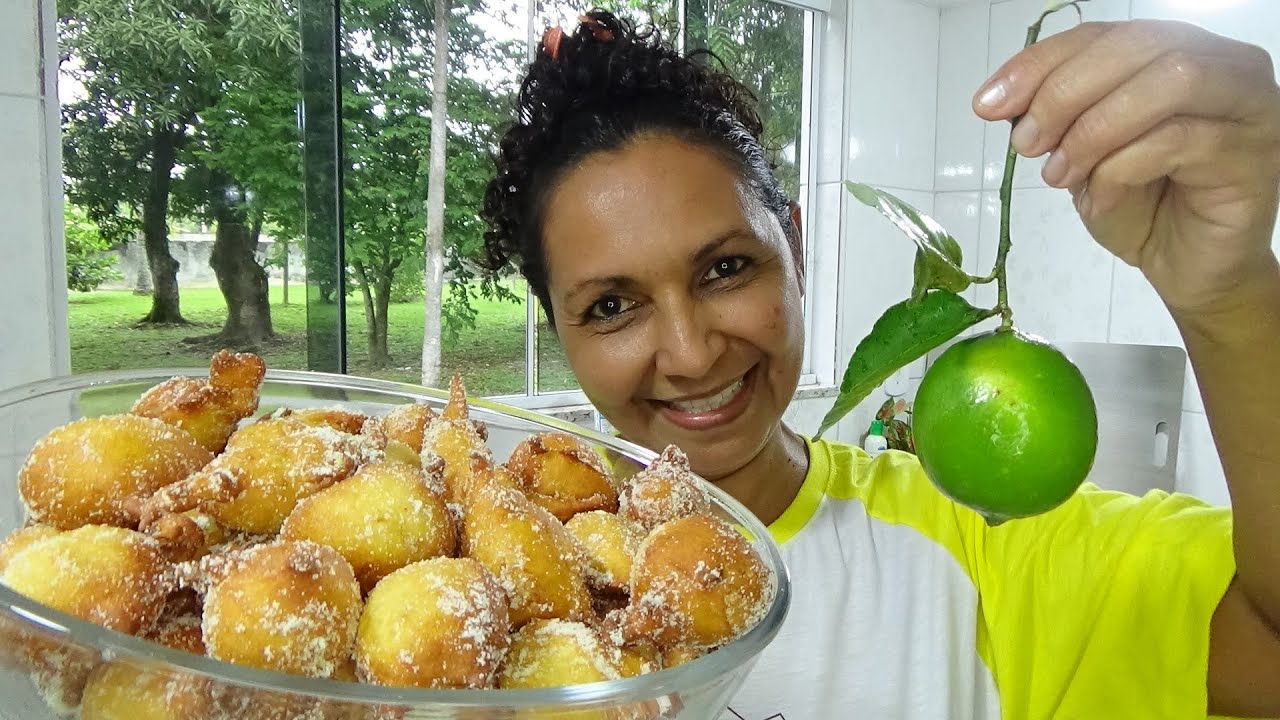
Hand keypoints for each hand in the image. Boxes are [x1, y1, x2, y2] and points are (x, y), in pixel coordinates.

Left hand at [973, 19, 1279, 316]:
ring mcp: (1248, 106)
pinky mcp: (1253, 153)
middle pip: (1138, 47)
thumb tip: (1002, 100)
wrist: (1186, 268)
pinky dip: (1121, 168)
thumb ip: (1056, 118)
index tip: (990, 104)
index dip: (1041, 63)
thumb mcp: (1082, 154)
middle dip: (1065, 93)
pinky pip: (1180, 140)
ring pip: (1168, 82)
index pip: (1103, 35)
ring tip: (1059, 174)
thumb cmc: (1141, 205)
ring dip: (1095, 128)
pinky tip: (1097, 200)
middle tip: (1026, 144)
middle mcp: (1224, 65)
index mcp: (1177, 50)